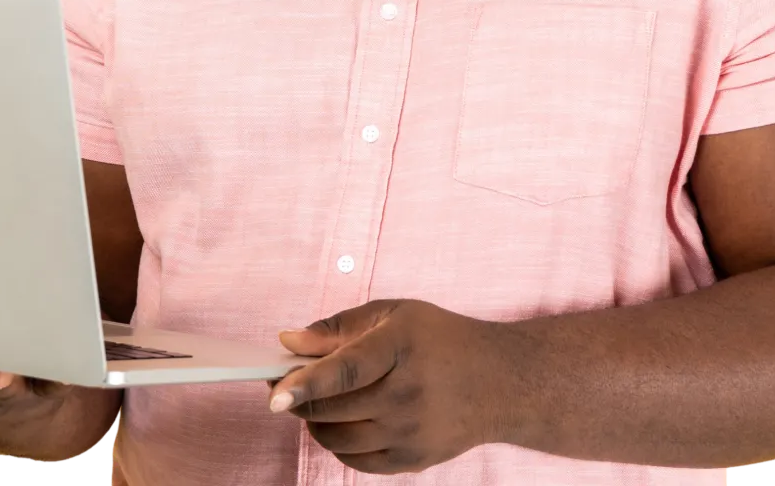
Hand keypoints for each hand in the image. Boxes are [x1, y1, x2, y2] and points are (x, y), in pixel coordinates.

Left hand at [264, 300, 500, 474]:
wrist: (500, 382)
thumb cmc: (440, 339)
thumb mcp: (394, 315)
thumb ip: (338, 328)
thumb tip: (288, 342)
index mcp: (400, 347)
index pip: (345, 371)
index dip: (306, 382)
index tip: (274, 393)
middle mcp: (407, 394)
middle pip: (333, 408)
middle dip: (297, 397)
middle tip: (284, 383)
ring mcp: (411, 432)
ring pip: (338, 438)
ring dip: (315, 420)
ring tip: (318, 400)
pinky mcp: (413, 460)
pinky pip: (355, 460)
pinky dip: (338, 442)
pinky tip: (345, 420)